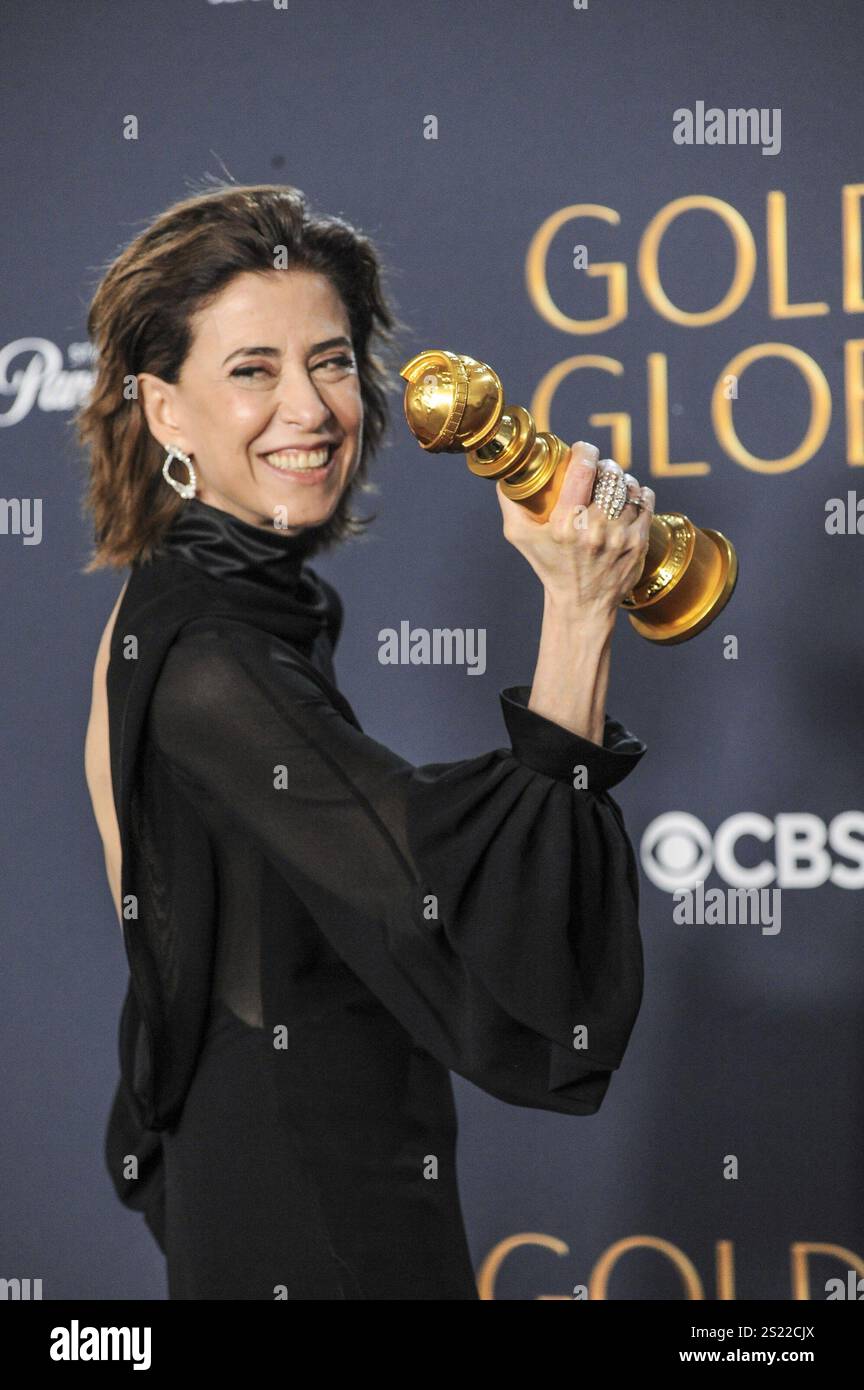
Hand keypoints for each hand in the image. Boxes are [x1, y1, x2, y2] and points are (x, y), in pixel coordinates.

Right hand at [496, 442, 654, 619]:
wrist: (582, 604)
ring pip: (629, 486)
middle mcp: (594, 530)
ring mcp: (619, 536)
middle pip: (609, 475)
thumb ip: (510, 504)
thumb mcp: (520, 538)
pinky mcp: (638, 543)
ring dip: (622, 479)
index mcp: (565, 525)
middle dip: (604, 465)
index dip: (585, 451)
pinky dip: (639, 492)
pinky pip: (645, 501)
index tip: (583, 449)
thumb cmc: (550, 567)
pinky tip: (630, 494)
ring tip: (613, 483)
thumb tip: (506, 474)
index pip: (583, 471)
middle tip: (598, 468)